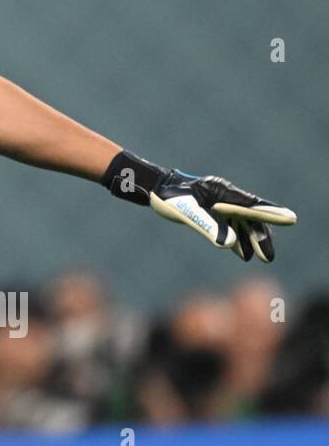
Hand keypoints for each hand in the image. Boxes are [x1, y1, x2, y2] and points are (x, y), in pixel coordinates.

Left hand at [148, 171, 296, 262]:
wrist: (155, 188)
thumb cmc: (168, 197)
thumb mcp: (185, 212)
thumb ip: (207, 226)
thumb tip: (229, 244)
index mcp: (221, 190)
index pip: (250, 205)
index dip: (271, 213)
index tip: (290, 218)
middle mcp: (224, 196)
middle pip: (250, 217)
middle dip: (261, 236)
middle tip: (268, 257)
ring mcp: (220, 203)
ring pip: (242, 223)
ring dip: (251, 239)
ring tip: (263, 257)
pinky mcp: (213, 211)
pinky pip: (231, 226)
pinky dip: (237, 239)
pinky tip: (243, 253)